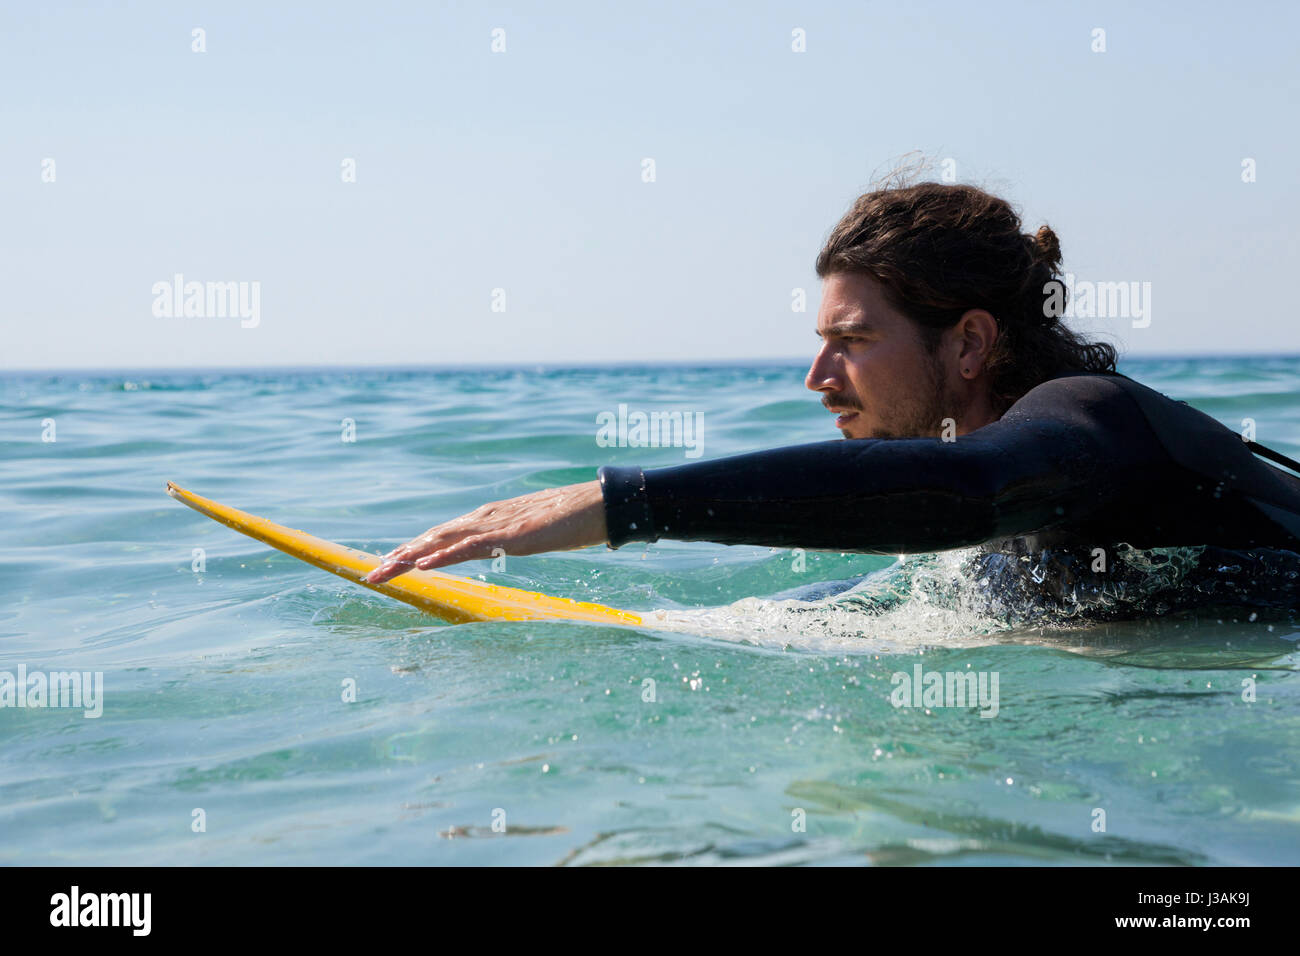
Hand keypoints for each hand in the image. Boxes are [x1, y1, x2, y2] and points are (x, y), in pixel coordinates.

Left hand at [364, 480, 607, 583]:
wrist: (598, 504)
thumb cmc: (571, 519)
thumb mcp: (532, 532)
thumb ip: (512, 538)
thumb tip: (501, 547)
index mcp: (488, 518)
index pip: (441, 535)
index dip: (412, 549)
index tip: (388, 563)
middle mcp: (484, 518)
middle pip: (432, 537)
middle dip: (400, 556)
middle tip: (371, 575)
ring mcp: (496, 524)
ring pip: (442, 541)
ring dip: (409, 556)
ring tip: (383, 570)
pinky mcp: (510, 535)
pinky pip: (470, 547)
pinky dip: (443, 555)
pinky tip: (424, 565)